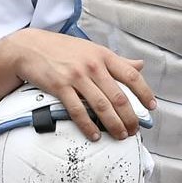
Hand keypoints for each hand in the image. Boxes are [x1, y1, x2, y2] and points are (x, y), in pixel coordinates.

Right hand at [3, 29, 156, 140]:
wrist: (30, 47)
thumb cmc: (63, 49)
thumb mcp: (93, 49)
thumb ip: (117, 60)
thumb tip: (140, 66)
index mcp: (104, 55)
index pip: (131, 75)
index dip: (144, 93)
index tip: (151, 107)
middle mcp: (93, 65)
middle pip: (118, 96)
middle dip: (130, 117)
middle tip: (134, 130)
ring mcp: (76, 76)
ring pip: (101, 106)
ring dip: (113, 124)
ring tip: (120, 135)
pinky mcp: (60, 87)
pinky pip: (77, 110)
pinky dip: (88, 125)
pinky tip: (95, 134)